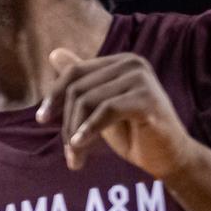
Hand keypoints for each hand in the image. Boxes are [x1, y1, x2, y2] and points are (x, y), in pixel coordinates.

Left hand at [37, 48, 200, 177]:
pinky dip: (89, 130)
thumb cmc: (133, 132)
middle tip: (69, 151)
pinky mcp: (148, 99)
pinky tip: (80, 146)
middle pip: (78, 89)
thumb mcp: (99, 105)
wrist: (168, 157)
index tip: (41, 119)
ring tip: (75, 158)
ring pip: (87, 101)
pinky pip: (105, 110)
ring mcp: (142, 79)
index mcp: (119, 62)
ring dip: (75, 133)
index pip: (74, 73)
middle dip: (67, 123)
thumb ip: (81, 81)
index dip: (53, 95)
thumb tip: (54, 52)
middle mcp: (131, 64)